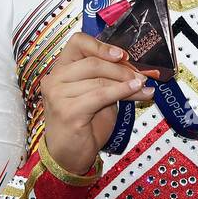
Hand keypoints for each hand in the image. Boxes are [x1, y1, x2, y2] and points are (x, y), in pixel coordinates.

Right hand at [40, 32, 154, 175]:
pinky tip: (135, 91)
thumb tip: (137, 69)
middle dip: (122, 69)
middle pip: (93, 62)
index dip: (101, 46)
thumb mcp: (97, 95)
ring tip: (143, 87)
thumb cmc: (83, 124)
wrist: (69, 156)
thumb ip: (108, 79)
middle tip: (141, 75)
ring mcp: (58, 95)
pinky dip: (122, 91)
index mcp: (60, 69)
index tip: (122, 55)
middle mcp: (54, 79)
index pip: (77, 42)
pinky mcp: (68, 111)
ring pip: (100, 79)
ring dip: (127, 82)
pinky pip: (101, 94)